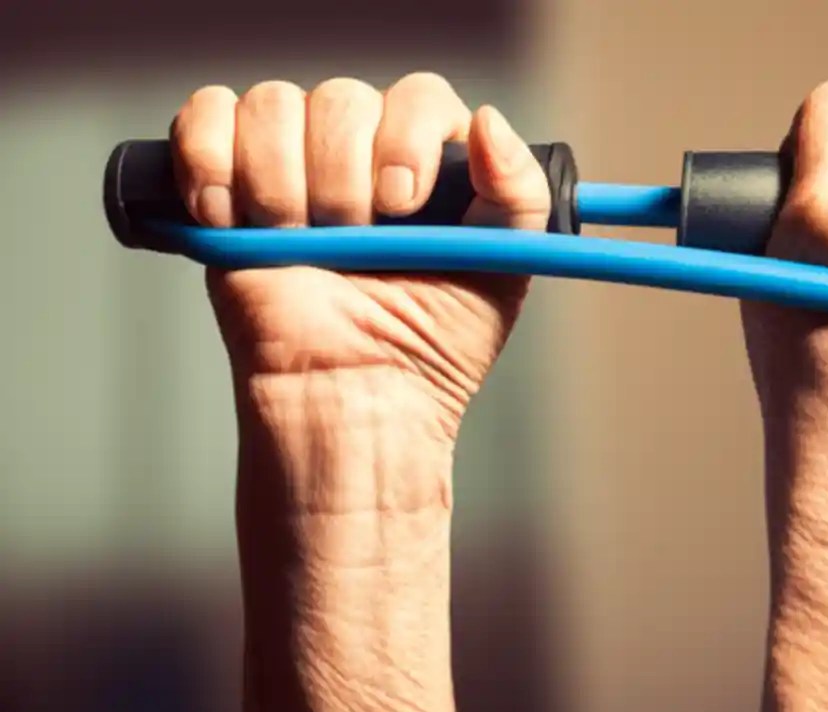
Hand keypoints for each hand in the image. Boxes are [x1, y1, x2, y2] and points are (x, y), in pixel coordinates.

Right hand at [173, 72, 549, 437]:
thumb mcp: (503, 268)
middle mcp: (359, 152)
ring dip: (281, 177)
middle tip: (351, 238)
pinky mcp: (223, 184)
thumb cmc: (431, 345)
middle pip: (341, 98)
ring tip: (293, 241)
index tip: (404, 205)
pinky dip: (210, 155)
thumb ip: (520, 192)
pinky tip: (230, 216)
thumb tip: (489, 119)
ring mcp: (290, 164)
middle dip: (344, 174)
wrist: (354, 396)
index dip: (407, 137)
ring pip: (272, 104)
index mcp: (427, 162)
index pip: (419, 97)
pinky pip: (203, 116)